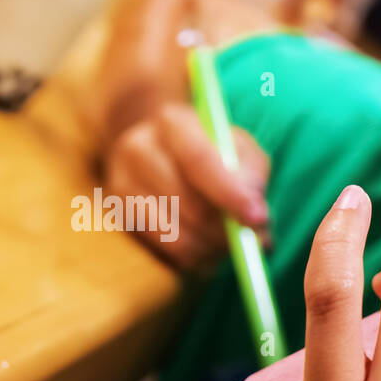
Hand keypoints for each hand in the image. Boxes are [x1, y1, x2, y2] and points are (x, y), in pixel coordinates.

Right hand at [103, 102, 270, 272]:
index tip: (258, 218)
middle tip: (254, 242)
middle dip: (227, 229)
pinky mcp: (123, 215)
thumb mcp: (242, 151)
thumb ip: (254, 178)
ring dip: (214, 248)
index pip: (198, 159)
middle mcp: (138, 148)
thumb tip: (258, 220)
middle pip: (187, 202)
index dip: (229, 193)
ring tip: (234, 244)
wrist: (166, 154)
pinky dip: (198, 258)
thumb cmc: (217, 154)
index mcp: (172, 122)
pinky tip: (211, 248)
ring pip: (177, 235)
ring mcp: (123, 182)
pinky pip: (168, 251)